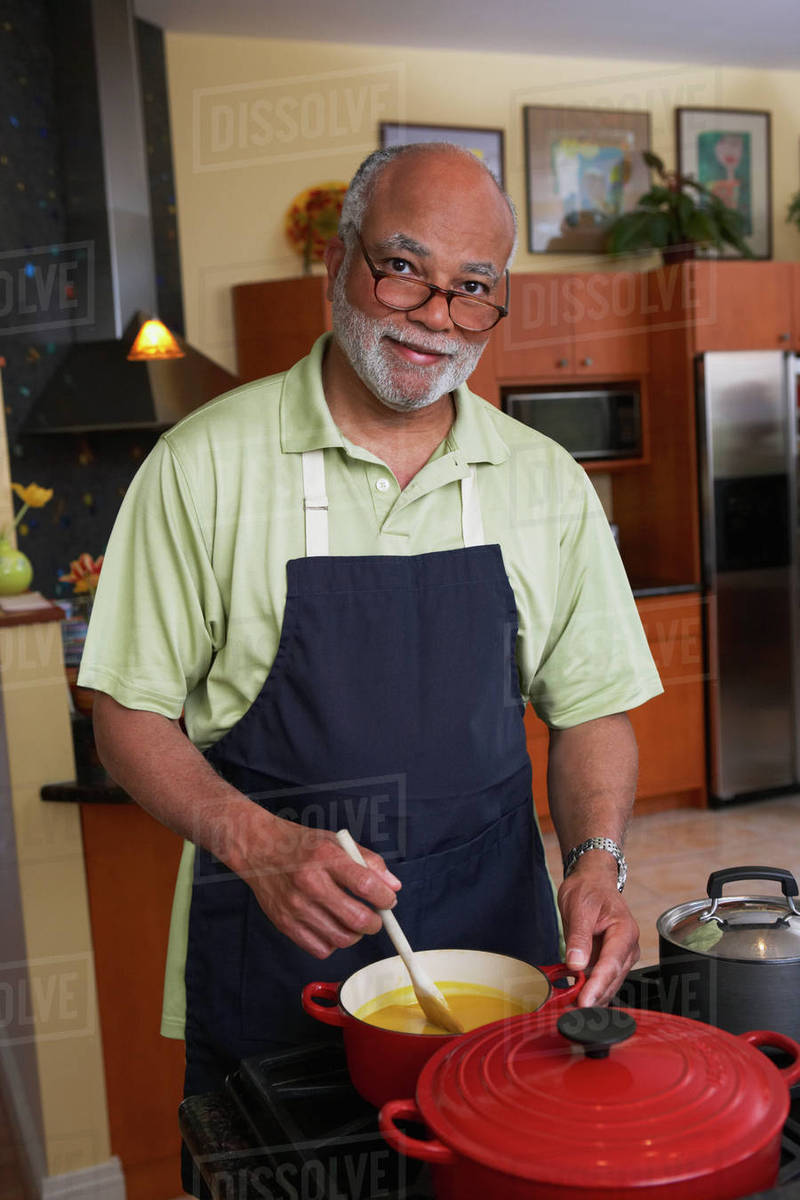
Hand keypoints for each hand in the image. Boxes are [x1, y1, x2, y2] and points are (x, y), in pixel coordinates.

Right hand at [238, 814, 401, 958]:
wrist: (259, 849)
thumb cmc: (301, 845)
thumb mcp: (336, 841)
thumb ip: (369, 861)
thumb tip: (393, 886)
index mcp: (325, 857)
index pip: (366, 885)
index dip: (385, 897)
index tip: (388, 899)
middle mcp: (309, 883)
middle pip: (356, 919)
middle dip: (375, 922)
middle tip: (375, 916)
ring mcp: (295, 906)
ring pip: (341, 939)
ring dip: (356, 934)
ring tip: (353, 921)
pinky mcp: (285, 924)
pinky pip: (320, 949)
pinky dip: (333, 943)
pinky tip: (332, 927)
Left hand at [557, 854, 639, 1006]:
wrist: (592, 882)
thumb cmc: (588, 890)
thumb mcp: (579, 908)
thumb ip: (579, 937)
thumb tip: (576, 964)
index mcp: (624, 931)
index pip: (611, 964)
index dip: (597, 986)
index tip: (583, 1002)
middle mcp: (627, 948)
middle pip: (612, 980)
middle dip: (593, 998)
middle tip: (570, 1012)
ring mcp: (620, 957)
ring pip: (608, 986)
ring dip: (591, 999)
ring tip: (569, 1011)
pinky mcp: (610, 962)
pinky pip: (601, 982)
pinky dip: (589, 992)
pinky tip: (574, 1000)